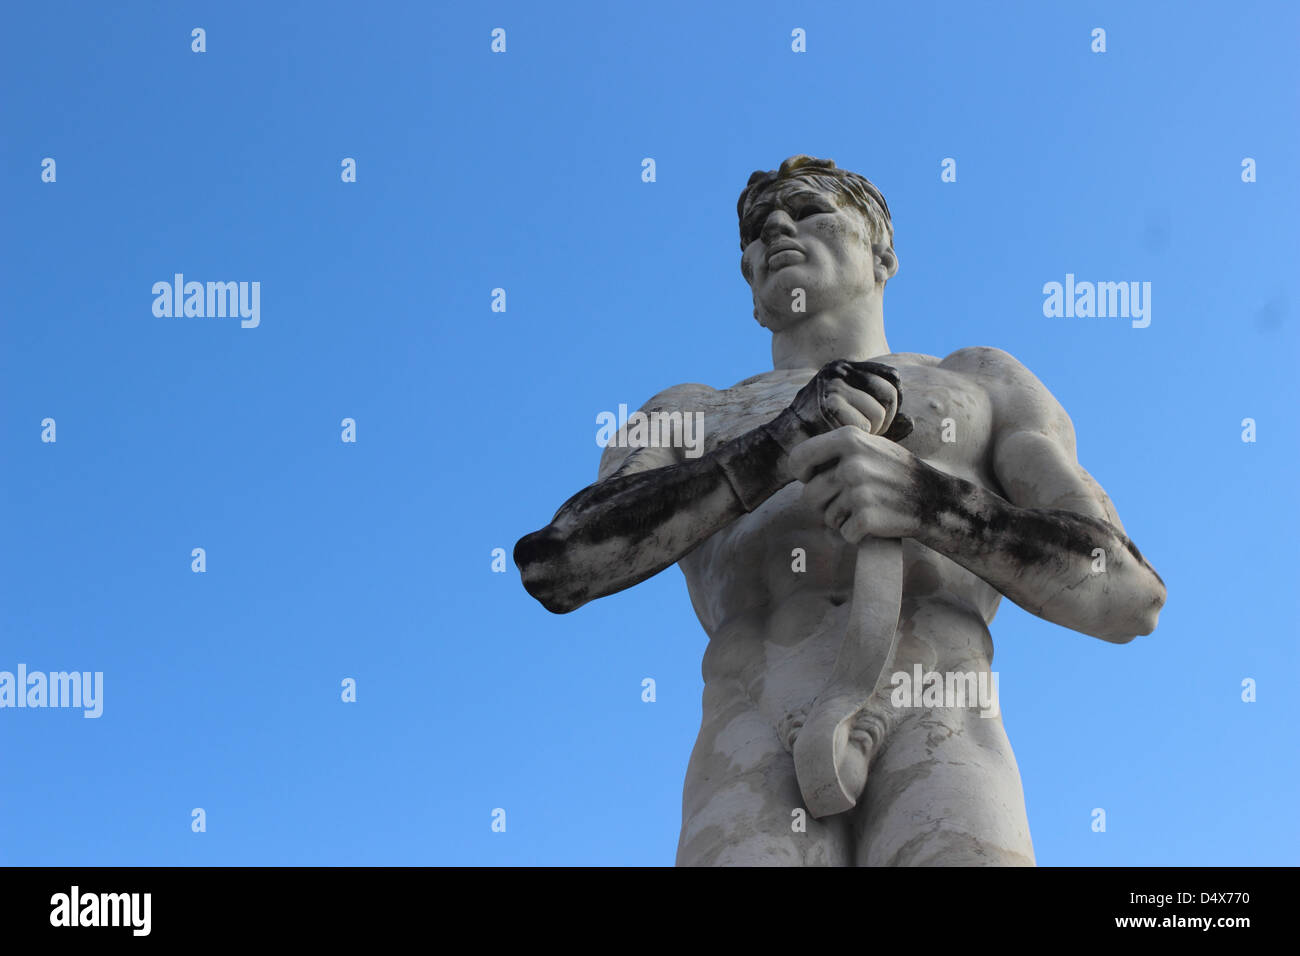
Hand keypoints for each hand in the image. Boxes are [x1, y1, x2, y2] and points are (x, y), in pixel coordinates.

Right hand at [787, 359, 912, 442]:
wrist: (779, 446)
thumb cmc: (818, 434)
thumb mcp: (851, 418)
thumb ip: (882, 418)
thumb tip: (913, 421)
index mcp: (845, 367)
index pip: (892, 378)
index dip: (894, 404)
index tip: (881, 421)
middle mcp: (838, 369)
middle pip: (889, 393)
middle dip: (885, 420)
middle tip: (868, 434)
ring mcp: (832, 384)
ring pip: (878, 413)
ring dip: (870, 434)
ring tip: (850, 439)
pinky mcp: (827, 404)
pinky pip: (863, 427)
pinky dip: (856, 441)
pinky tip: (839, 442)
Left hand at [789, 426, 929, 542]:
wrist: (935, 500)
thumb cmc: (897, 473)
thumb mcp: (870, 446)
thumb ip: (837, 449)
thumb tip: (798, 464)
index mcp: (849, 439)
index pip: (799, 459)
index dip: (803, 474)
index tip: (814, 480)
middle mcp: (851, 463)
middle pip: (809, 495)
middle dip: (824, 505)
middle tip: (847, 504)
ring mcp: (859, 491)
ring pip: (826, 517)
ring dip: (841, 520)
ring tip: (866, 510)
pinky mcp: (866, 517)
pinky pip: (844, 534)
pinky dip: (856, 534)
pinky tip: (875, 524)